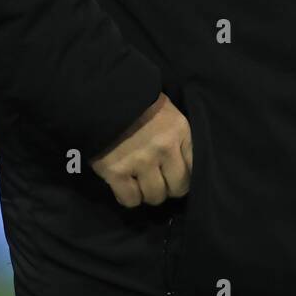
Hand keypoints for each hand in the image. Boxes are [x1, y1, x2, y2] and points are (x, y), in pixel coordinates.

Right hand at [89, 92, 192, 207]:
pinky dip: (127, 196)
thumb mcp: (167, 114)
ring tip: (138, 182)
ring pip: (154, 196)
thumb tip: (182, 166)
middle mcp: (164, 147)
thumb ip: (177, 138)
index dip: (183, 176)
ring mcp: (140, 161)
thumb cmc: (137, 105)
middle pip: (177, 188)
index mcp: (179, 130)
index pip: (194, 169)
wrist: (101, 95)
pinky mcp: (116, 171)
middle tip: (156, 181)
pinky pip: (130, 199)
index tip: (173, 175)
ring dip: (146, 193)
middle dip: (167, 188)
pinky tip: (123, 185)